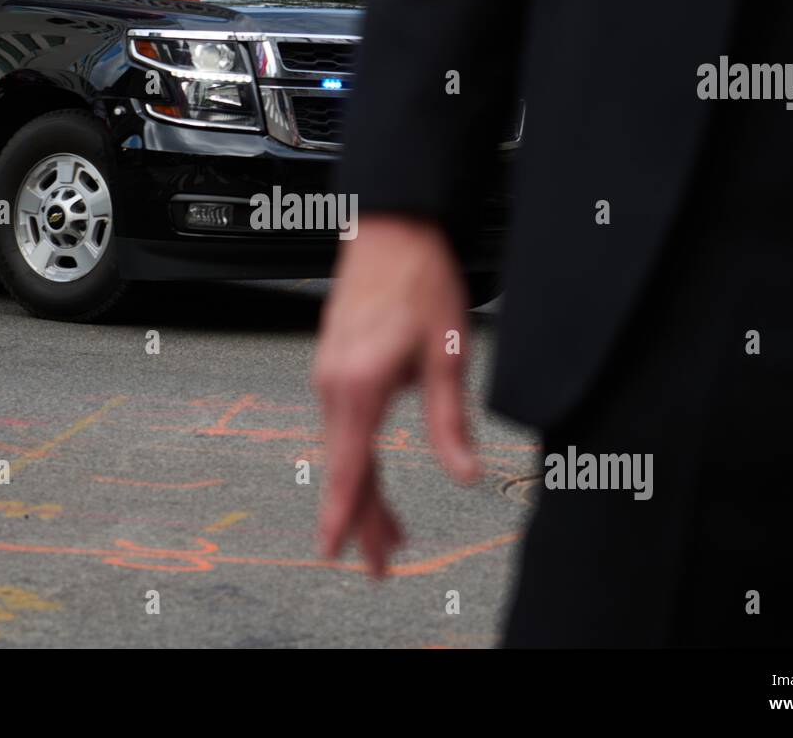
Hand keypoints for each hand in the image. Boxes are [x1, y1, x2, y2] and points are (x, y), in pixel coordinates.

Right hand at [312, 214, 481, 576]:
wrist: (392, 230)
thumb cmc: (417, 280)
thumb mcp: (445, 354)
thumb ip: (449, 420)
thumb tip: (463, 471)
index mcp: (359, 386)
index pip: (350, 467)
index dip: (345, 516)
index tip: (336, 552)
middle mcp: (334, 385)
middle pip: (347, 468)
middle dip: (365, 519)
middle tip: (382, 562)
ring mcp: (329, 376)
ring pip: (344, 449)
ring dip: (365, 490)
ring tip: (390, 530)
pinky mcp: (335, 367)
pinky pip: (342, 426)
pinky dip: (358, 457)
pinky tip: (373, 471)